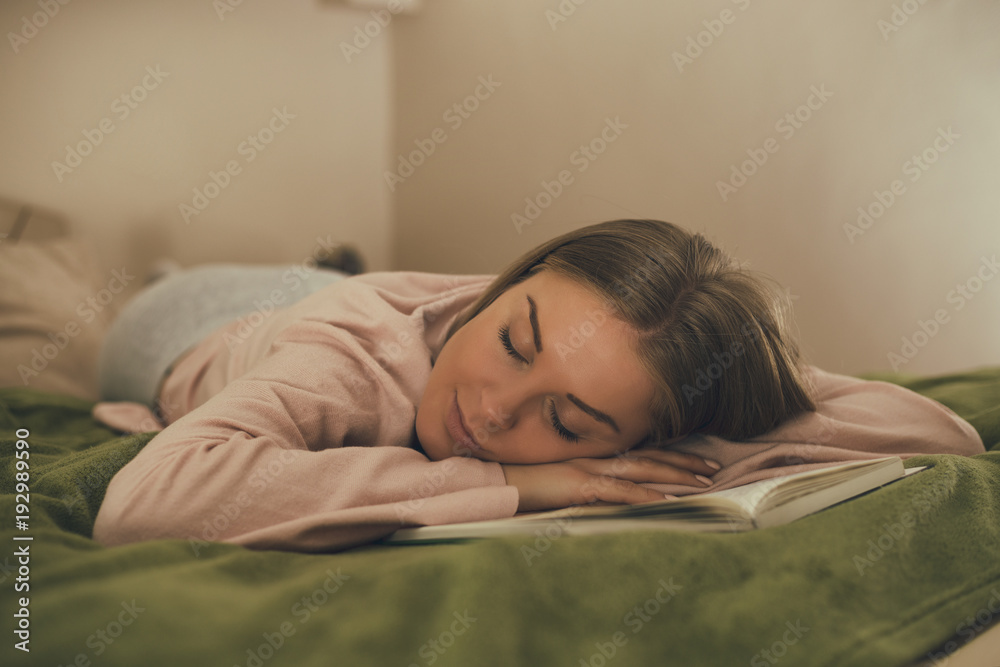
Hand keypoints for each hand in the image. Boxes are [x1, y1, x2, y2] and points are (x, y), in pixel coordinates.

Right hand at [500, 449, 719, 511]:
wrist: (496, 482)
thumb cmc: (522, 482)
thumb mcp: (559, 480)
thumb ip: (582, 483)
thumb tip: (604, 494)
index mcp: (592, 458)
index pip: (639, 453)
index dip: (670, 455)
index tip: (698, 460)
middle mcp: (595, 460)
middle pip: (649, 458)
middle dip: (684, 463)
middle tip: (715, 468)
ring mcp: (588, 471)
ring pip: (641, 470)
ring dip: (674, 476)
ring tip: (703, 483)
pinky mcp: (580, 486)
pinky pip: (619, 492)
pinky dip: (645, 495)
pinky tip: (666, 500)